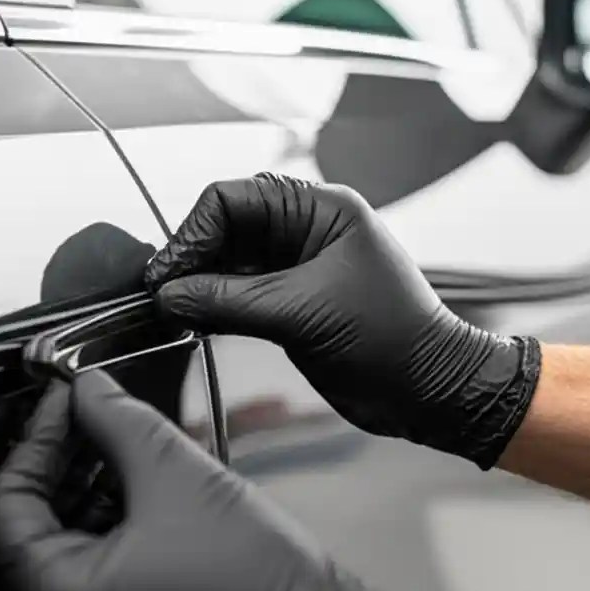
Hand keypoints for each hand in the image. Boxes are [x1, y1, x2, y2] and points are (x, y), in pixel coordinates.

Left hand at [0, 371, 463, 590]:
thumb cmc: (260, 585)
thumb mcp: (177, 477)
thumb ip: (117, 420)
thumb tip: (85, 388)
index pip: (5, 503)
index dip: (35, 437)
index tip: (64, 398)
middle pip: (27, 527)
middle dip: (59, 461)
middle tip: (86, 410)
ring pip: (57, 550)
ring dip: (80, 490)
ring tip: (114, 439)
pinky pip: (85, 577)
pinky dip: (101, 528)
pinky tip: (132, 484)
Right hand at [143, 173, 540, 468]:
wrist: (428, 391)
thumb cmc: (392, 340)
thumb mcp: (302, 314)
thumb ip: (229, 301)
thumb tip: (170, 295)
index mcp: (321, 209)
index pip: (235, 199)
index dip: (194, 232)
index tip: (168, 272)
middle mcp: (305, 230)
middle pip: (226, 227)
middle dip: (191, 256)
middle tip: (160, 292)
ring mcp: (296, 267)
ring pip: (227, 262)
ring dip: (197, 283)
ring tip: (169, 308)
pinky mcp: (288, 302)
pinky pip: (236, 294)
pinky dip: (211, 305)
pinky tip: (192, 318)